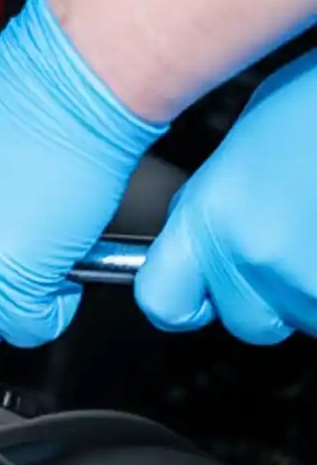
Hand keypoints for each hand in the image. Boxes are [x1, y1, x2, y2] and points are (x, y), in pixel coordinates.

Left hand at [136, 49, 316, 343]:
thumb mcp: (245, 145)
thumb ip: (215, 205)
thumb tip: (205, 240)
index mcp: (211, 212)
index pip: (162, 299)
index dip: (180, 301)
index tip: (193, 295)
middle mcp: (255, 252)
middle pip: (244, 319)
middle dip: (265, 294)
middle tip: (288, 241)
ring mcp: (313, 279)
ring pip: (301, 319)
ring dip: (311, 288)